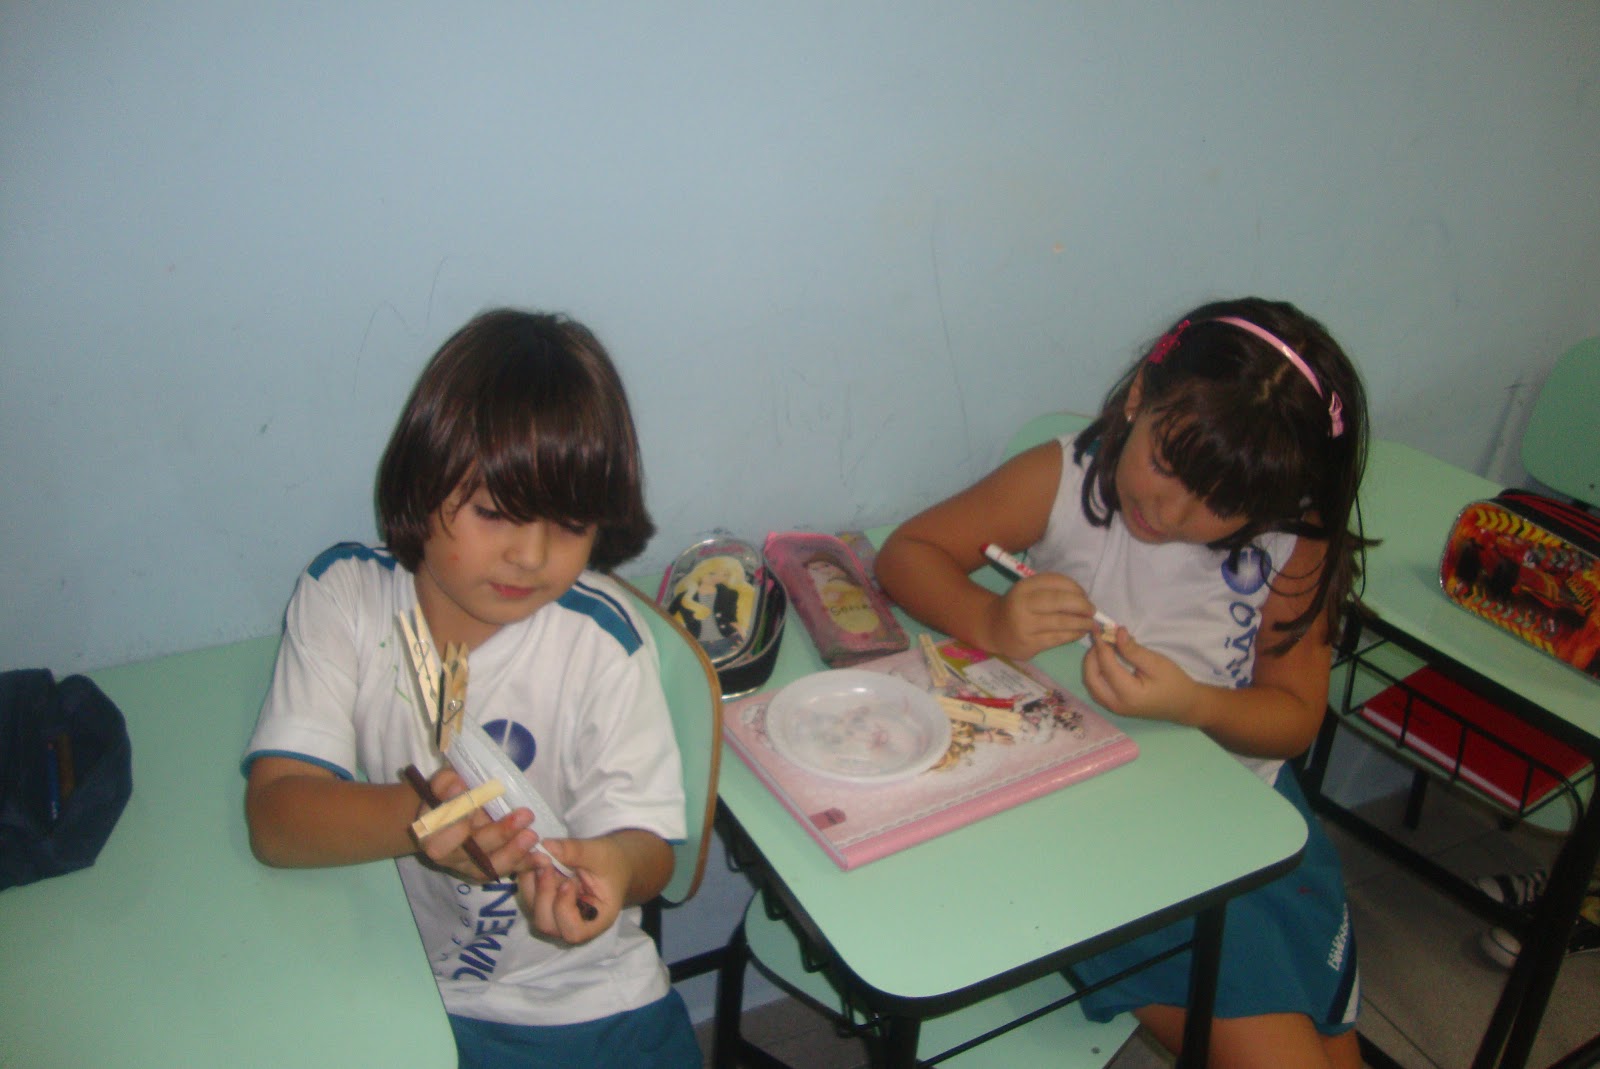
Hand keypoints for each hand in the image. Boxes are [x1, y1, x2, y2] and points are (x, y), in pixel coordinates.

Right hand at [413, 767, 541, 883]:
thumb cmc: (446, 796)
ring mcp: (466, 866)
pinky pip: (504, 870)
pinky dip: (524, 865)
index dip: (455, 816)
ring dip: (514, 853)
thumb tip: (458, 785)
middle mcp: (447, 855)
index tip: (473, 796)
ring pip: (489, 866)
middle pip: (470, 851)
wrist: (446, 818)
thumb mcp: (441, 783)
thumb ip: (445, 783)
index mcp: (429, 833)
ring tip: (533, 836)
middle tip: (525, 815)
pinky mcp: (485, 870)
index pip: (439, 831)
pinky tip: (542, 858)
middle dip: (499, 834)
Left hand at [516, 835, 624, 943]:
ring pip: (532, 909)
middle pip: (546, 923)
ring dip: (531, 883)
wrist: (610, 860)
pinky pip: (527, 895)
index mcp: (596, 920)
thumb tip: (546, 846)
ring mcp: (554, 915)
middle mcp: (571, 924)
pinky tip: (535, 858)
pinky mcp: (543, 902)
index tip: (568, 882)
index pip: (573, 932)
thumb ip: (575, 851)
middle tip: (547, 864)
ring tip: (541, 857)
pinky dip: (527, 876)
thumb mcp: (599, 854)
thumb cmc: (611, 861)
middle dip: (543, 893)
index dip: (564, 910)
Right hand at [981, 573, 1097, 659]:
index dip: (1075, 588)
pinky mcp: (1029, 643)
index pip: (1056, 581)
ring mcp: (1025, 625)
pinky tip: (1079, 633)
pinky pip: (1058, 638)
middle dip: (1082, 605)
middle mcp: (1022, 603)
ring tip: (1090, 623)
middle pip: (1059, 600)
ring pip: (1061, 621)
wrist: (994, 629)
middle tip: (1092, 610)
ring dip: (1082, 622)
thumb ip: (1052, 591)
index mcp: (1024, 586)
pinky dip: (1074, 635)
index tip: (1084, 595)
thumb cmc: (1019, 608)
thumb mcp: (1029, 592)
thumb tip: (1084, 599)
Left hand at [1081, 628, 1203, 724]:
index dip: (1101, 645)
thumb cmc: (1173, 682)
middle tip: (1101, 638)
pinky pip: (1096, 688)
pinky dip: (1095, 672)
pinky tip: (1104, 659)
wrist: (1183, 705)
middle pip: (1091, 678)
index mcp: (1128, 694)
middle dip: (1092, 656)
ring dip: (1091, 664)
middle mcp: (1116, 704)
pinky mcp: (1114, 705)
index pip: (1106, 666)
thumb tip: (1116, 633)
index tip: (1101, 628)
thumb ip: (1133, 650)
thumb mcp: (1156, 663)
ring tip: (1103, 647)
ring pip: (1090, 684)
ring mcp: (1113, 707)